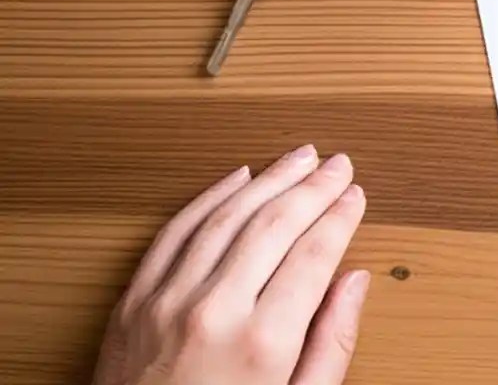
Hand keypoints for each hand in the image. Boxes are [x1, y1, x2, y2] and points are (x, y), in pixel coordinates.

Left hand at [93, 145, 369, 384]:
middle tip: (337, 165)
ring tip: (298, 159)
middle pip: (275, 223)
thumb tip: (354, 282)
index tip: (356, 195)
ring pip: (227, 215)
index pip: (315, 252)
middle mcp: (214, 312)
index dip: (341, 215)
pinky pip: (176, 231)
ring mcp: (167, 302)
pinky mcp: (134, 302)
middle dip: (313, 187)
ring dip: (268, 179)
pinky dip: (210, 197)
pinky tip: (237, 179)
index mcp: (263, 342)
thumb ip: (331, 344)